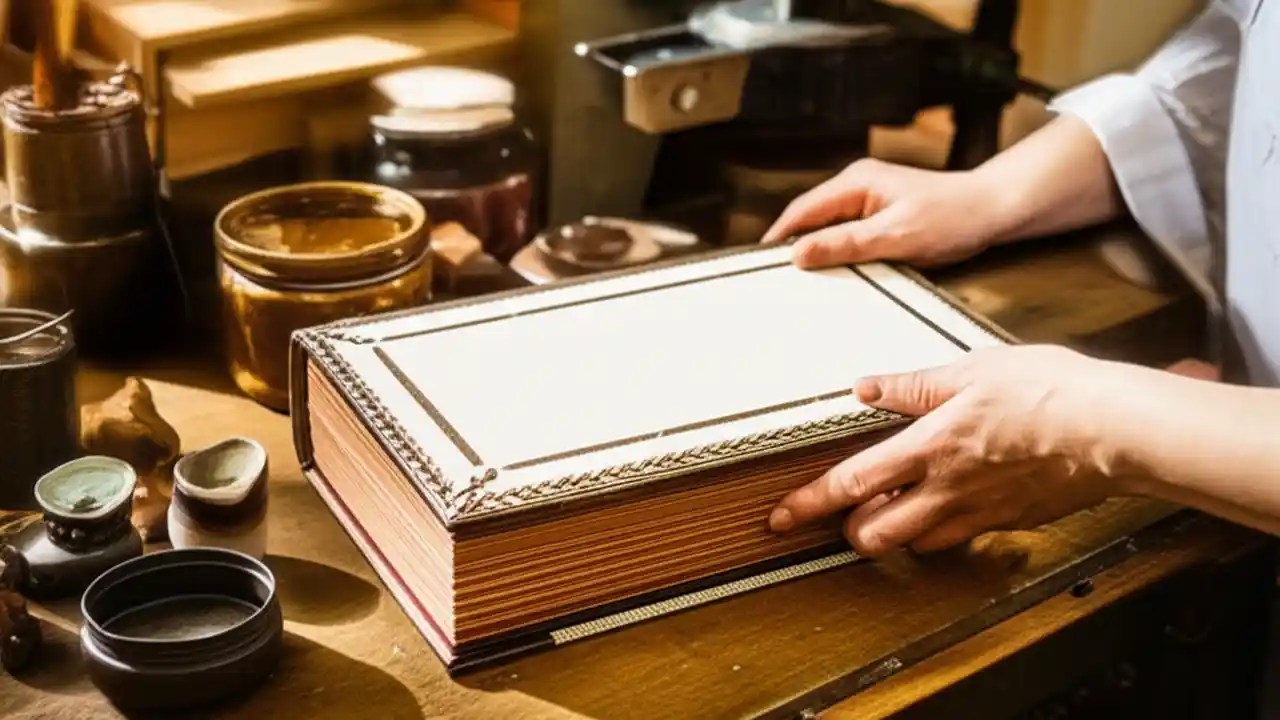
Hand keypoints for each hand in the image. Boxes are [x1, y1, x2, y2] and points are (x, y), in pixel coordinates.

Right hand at [761, 158, 1011, 269]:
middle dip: (792, 244)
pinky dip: (836, 251)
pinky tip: (834, 272)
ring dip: (815, 250)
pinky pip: (846, 232)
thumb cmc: (952, 218)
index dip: (778, 237)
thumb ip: (845, 244)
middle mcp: (857, 184)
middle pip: (810, 217)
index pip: (802, 211)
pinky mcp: (880, 213)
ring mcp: (869, 198)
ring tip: (798, 280)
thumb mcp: (895, 237)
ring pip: (827, 227)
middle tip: (772, 278)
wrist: (994, 210)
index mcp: (856, 182)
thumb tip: (798, 252)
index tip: (757, 263)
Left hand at [768, 346, 1144, 556]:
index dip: (809, 504)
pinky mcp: (1009, 522)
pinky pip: (960, 538)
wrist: (1113, 429)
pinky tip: (946, 505)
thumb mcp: (971, 369)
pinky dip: (940, 531)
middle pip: (875, 535)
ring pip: (915, 545)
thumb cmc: (1048, 390)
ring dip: (894, 533)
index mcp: (930, 446)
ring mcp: (979, 512)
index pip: (852, 484)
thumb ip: (912, 385)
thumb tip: (865, 386)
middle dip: (849, 531)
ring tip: (892, 508)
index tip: (781, 517)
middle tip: (842, 515)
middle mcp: (948, 489)